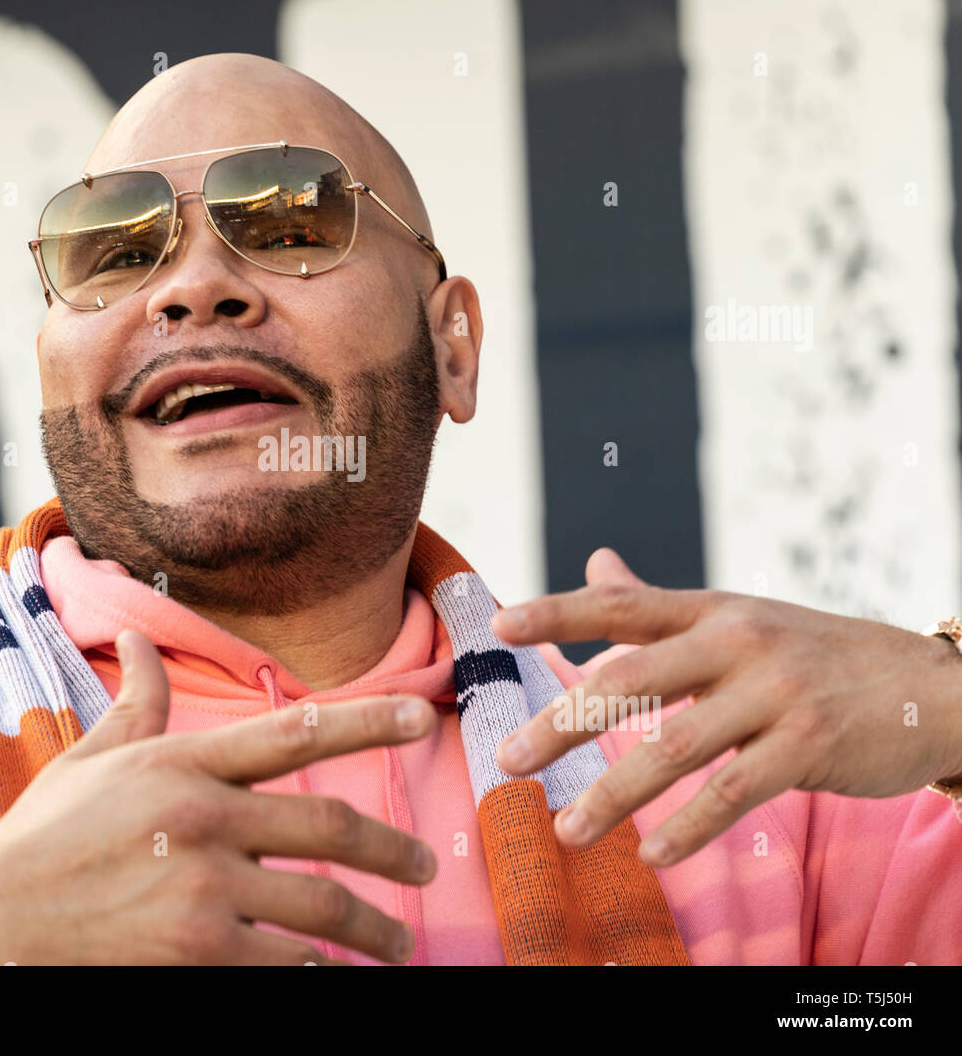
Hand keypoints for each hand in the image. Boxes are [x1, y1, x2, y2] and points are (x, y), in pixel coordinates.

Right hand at [0, 630, 437, 964]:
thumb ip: (136, 701)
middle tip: (426, 867)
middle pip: (331, 828)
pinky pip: (287, 962)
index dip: (369, 721)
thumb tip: (143, 638)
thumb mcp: (89, 760)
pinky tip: (332, 972)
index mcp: (183, 763)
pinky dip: (318, 969)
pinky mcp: (197, 953)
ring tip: (398, 944)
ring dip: (373, 929)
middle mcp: (203, 818)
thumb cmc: (40, 839)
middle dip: (395, 852)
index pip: (296, 731)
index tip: (423, 715)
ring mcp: (201, 889)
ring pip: (323, 907)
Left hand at [490, 549, 961, 867]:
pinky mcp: (808, 747)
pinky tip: (652, 856)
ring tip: (567, 833)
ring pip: (673, 748)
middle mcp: (736, 644)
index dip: (557, 612)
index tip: (498, 626)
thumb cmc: (814, 653)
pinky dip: (690, 829)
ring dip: (614, 796)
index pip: (621, 604)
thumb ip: (659, 600)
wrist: (932, 687)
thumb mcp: (738, 615)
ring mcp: (773, 695)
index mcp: (711, 610)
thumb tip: (596, 562)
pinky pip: (734, 794)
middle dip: (562, 724)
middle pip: (630, 680)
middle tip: (507, 760)